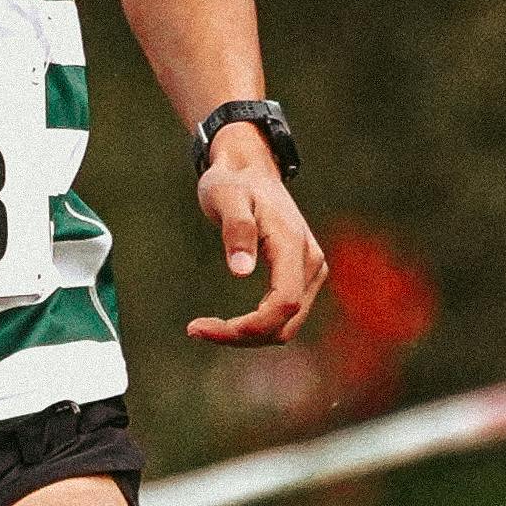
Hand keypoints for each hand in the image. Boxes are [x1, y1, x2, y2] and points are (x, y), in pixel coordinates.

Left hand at [186, 129, 325, 344]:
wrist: (251, 169)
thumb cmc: (234, 182)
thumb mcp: (226, 197)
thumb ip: (236, 230)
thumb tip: (241, 272)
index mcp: (294, 245)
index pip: (284, 304)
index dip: (247, 326)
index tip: (201, 326)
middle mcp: (310, 263)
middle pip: (285, 324)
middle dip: (242, 336)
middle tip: (195, 329)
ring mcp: (310, 272)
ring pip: (286, 326)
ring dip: (248, 335)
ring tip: (203, 327)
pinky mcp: (301, 277)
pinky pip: (282, 316)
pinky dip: (255, 326)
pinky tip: (223, 323)